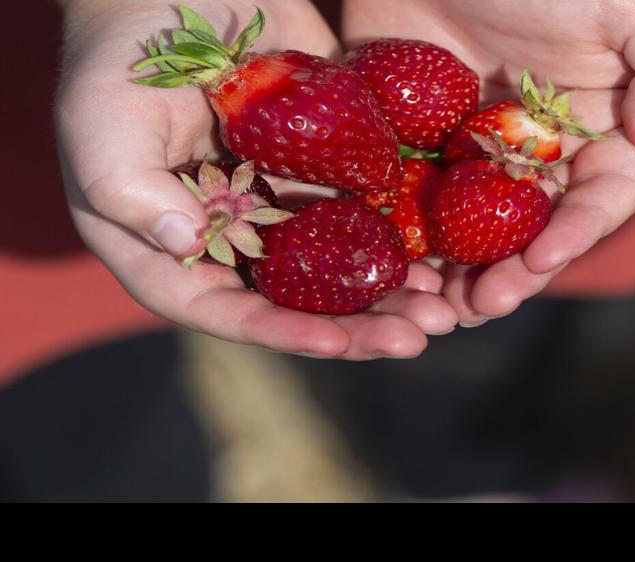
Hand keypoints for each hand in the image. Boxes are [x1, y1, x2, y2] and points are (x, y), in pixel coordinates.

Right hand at [56, 0, 458, 359]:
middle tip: (416, 338)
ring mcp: (280, 209)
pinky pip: (369, 216)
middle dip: (358, 326)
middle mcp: (230, 242)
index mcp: (167, 247)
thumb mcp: (100, 121)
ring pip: (342, 269)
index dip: (280, 331)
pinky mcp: (323, 173)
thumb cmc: (118, 58)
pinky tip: (447, 256)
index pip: (223, 310)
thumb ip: (124, 187)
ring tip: (442, 311)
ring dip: (392, 293)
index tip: (336, 342)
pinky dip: (406, 239)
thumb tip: (180, 240)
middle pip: (297, 304)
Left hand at [343, 0, 634, 325]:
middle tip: (480, 303)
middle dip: (509, 272)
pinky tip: (378, 255)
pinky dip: (392, 226)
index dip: (574, 233)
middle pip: (531, 226)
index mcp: (607, 126)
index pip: (601, 197)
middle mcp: (541, 143)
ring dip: (452, 268)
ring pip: (467, 223)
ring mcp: (472, 136)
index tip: (540, 257)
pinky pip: (399, 183)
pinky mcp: (406, 120)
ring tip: (430, 303)